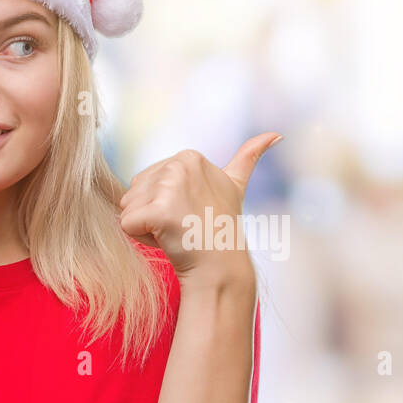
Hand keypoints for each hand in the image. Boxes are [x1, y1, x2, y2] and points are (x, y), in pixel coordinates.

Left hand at [119, 133, 280, 286]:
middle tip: (182, 226)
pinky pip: (126, 224)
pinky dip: (140, 239)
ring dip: (145, 227)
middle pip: (134, 191)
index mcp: (189, 157)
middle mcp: (178, 164)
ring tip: (176, 233)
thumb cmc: (221, 230)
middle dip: (151, 214)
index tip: (190, 214)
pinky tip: (166, 241)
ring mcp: (169, 187)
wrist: (222, 268)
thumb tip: (277, 134)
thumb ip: (249, 156)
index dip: (164, 203)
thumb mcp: (234, 185)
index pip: (148, 181)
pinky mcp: (158, 211)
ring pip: (128, 207)